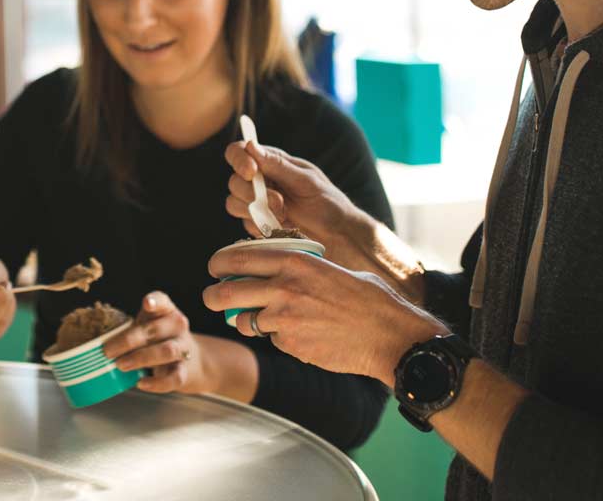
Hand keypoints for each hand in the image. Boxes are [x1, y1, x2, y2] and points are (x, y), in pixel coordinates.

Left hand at [101, 292, 211, 394]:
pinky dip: (157, 382)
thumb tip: (98, 345)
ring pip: (167, 351)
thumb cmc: (157, 341)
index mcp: (166, 311)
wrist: (191, 362)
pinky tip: (141, 383)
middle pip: (155, 330)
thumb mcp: (146, 328)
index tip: (147, 304)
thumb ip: (129, 332)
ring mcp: (183, 348)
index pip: (162, 301)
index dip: (155, 301)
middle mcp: (177, 326)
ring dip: (141, 358)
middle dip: (129, 341)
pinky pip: (174, 377)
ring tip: (120, 365)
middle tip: (107, 351)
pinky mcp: (186, 370)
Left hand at [203, 244, 447, 385]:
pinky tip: (302, 335)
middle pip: (224, 292)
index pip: (237, 257)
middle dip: (213, 296)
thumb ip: (298, 268)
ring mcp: (285, 319)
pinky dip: (279, 338)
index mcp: (293, 261)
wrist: (390, 336)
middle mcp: (283, 288)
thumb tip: (271, 271)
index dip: (219, 263)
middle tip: (213, 298)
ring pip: (244, 320)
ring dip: (247, 320)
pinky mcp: (291, 345)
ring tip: (262, 319)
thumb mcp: (329, 268)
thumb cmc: (367, 298)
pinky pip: (272, 340)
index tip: (215, 268)